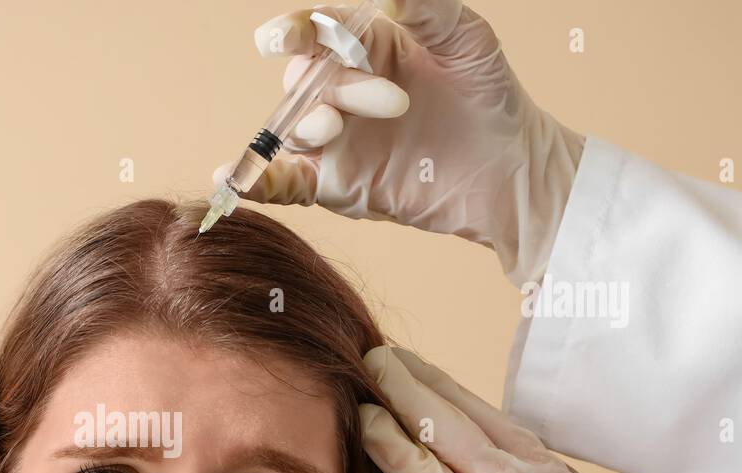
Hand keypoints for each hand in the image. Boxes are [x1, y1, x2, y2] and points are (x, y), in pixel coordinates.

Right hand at [214, 0, 585, 286]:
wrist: (509, 171)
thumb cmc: (490, 97)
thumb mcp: (466, 39)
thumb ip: (427, 8)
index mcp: (365, 47)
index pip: (314, 33)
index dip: (292, 33)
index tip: (280, 38)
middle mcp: (341, 91)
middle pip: (303, 80)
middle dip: (330, 86)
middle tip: (391, 101)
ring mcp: (335, 140)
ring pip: (294, 127)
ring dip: (306, 125)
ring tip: (337, 128)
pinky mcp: (335, 186)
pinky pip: (284, 183)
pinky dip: (257, 182)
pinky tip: (232, 181)